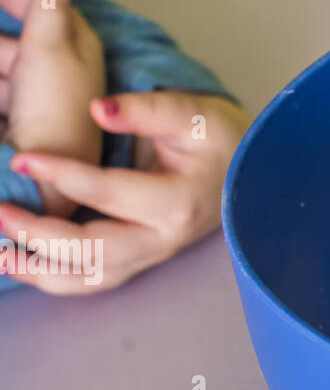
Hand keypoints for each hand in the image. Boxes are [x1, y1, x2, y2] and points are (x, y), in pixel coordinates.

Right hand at [0, 0, 104, 215]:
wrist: (47, 182)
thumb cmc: (53, 110)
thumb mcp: (49, 49)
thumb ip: (49, 4)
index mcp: (73, 46)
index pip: (39, 5)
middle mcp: (55, 69)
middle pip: (11, 38)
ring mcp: (31, 97)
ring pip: (1, 64)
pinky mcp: (14, 120)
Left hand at [0, 91, 250, 293]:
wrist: (248, 166)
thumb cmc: (219, 138)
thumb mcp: (191, 113)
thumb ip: (145, 110)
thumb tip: (97, 109)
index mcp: (179, 202)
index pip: (108, 193)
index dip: (61, 175)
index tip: (22, 158)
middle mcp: (165, 239)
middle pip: (92, 250)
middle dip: (38, 235)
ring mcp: (153, 255)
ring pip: (89, 278)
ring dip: (38, 269)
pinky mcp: (141, 260)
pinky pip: (93, 280)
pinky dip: (54, 278)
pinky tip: (21, 264)